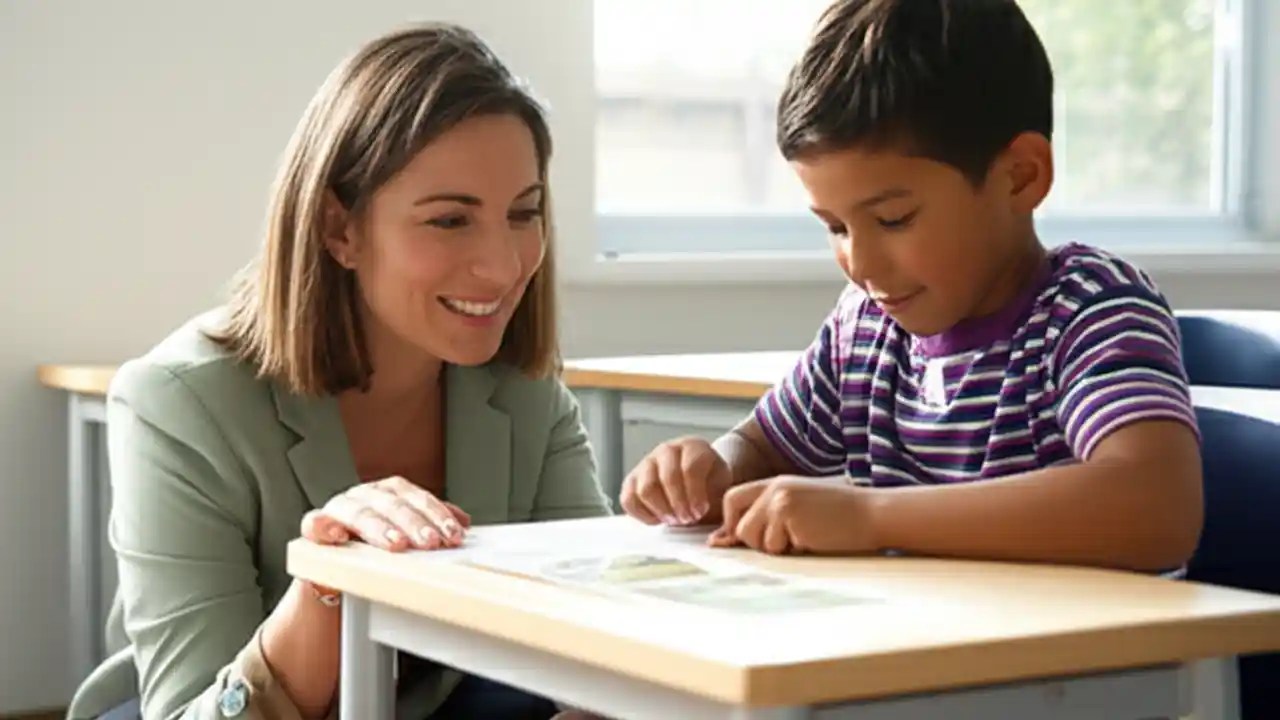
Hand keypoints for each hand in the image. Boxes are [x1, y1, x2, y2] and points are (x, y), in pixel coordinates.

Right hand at [300, 475, 471, 551]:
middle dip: (414, 523)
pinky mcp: (315, 528)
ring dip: (379, 527)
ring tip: (396, 544)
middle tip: (431, 542)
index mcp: (388, 494)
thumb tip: (463, 521)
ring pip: (360, 511)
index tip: (454, 533)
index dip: (436, 514)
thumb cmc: (374, 550)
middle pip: (391, 504)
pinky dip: (325, 527)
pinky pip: (315, 523)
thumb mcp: (406, 535)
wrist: (338, 574)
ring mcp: (339, 510)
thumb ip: (429, 525)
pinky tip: (339, 537)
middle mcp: (365, 496)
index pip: (416, 497)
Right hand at [620, 436, 732, 525]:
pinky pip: (629, 499)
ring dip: (661, 510)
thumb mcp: (724, 489)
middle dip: (678, 504)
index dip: (695, 494)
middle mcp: (668, 450)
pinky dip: (643, 515)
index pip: (690, 467)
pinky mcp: (632, 479)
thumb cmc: (712, 487)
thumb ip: (724, 505)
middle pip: (667, 477)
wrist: (698, 483)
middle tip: (687, 520)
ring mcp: (647, 463)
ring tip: (674, 520)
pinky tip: (659, 520)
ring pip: (645, 488)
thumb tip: (722, 532)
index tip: (700, 512)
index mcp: (694, 446)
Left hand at [708, 477, 874, 554]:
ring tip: (806, 539)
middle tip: (788, 544)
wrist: (875, 514)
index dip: (732, 523)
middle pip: (740, 526)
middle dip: (757, 543)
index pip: (732, 499)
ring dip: (778, 550)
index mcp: (776, 484)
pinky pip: (777, 548)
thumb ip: (766, 519)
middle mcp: (774, 489)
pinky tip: (815, 541)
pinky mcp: (790, 516)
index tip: (743, 541)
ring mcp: (781, 501)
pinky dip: (794, 552)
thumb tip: (719, 542)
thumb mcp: (801, 510)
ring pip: (756, 540)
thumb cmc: (842, 520)